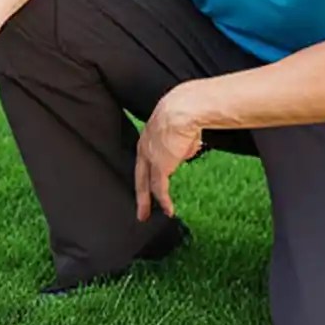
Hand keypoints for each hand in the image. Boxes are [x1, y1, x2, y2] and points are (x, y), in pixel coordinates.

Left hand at [135, 85, 202, 221]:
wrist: (184, 109)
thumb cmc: (186, 111)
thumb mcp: (182, 130)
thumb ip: (180, 143)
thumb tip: (184, 151)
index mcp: (148, 136)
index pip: (143, 159)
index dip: (145, 172)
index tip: (146, 183)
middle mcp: (145, 148)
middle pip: (139, 174)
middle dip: (139, 193)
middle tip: (138, 208)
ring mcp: (150, 158)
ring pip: (145, 184)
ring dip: (147, 201)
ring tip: (146, 215)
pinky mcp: (159, 166)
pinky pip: (159, 188)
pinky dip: (164, 201)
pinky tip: (168, 211)